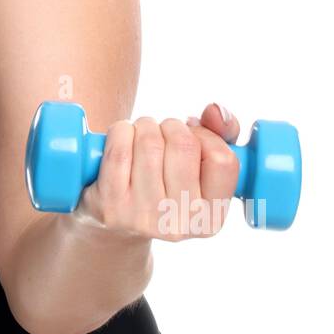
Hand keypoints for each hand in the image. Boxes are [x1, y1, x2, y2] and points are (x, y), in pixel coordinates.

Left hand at [75, 102, 240, 241]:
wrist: (115, 222)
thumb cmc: (164, 182)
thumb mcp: (201, 165)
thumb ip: (221, 132)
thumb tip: (215, 110)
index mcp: (211, 216)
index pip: (222, 159)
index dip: (206, 136)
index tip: (193, 138)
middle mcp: (181, 223)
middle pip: (183, 144)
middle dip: (171, 126)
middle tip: (162, 135)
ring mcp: (144, 217)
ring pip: (149, 142)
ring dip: (144, 126)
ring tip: (141, 137)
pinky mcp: (111, 206)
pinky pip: (118, 150)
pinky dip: (119, 132)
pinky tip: (121, 139)